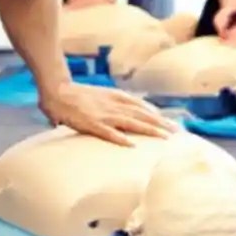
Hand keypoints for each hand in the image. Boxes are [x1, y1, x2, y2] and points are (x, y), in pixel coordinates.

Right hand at [38, 81, 176, 145]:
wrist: (57, 90)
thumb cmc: (78, 95)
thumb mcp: (102, 96)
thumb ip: (115, 104)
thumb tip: (127, 115)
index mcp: (117, 97)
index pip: (143, 106)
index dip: (157, 115)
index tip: (171, 123)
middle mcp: (115, 104)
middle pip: (143, 114)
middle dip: (161, 123)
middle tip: (177, 132)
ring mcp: (104, 114)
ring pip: (132, 122)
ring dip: (150, 130)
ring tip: (165, 138)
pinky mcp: (91, 123)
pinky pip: (108, 132)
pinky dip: (120, 138)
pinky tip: (132, 145)